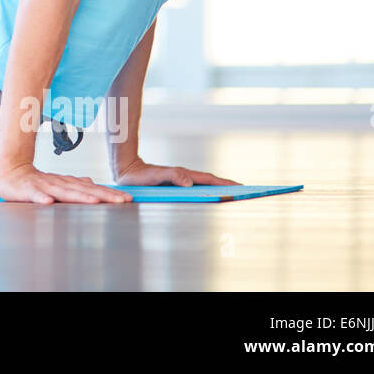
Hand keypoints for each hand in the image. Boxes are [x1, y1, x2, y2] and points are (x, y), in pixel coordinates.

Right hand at [0, 163, 131, 203]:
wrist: (10, 172)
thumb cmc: (36, 181)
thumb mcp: (58, 183)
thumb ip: (75, 184)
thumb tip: (92, 182)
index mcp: (68, 183)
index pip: (92, 188)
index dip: (109, 194)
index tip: (127, 199)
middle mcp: (59, 183)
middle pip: (83, 190)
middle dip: (102, 196)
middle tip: (121, 201)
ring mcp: (44, 186)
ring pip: (63, 192)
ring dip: (78, 196)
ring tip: (93, 201)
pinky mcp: (27, 190)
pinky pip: (35, 195)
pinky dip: (41, 198)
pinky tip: (47, 202)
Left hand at [112, 157, 239, 185]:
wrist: (128, 172)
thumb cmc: (142, 175)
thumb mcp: (157, 175)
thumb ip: (173, 176)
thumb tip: (190, 183)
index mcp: (185, 175)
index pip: (210, 180)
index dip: (226, 184)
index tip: (242, 188)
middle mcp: (186, 179)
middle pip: (212, 183)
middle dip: (229, 187)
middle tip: (246, 193)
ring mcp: (183, 183)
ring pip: (205, 187)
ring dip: (220, 191)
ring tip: (235, 197)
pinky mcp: (177, 188)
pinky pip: (196, 191)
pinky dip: (207, 194)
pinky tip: (212, 200)